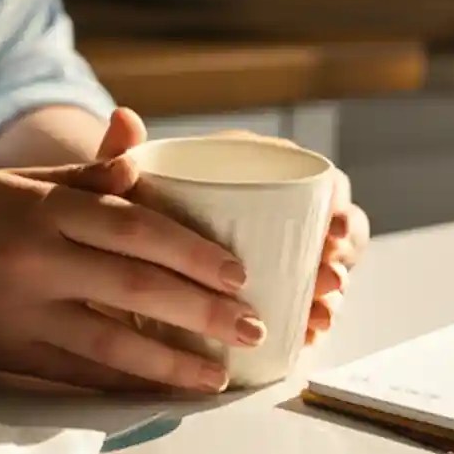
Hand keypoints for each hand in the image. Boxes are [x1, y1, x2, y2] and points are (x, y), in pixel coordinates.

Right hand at [0, 158, 264, 393]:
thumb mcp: (19, 181)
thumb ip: (86, 173)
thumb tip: (141, 153)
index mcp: (43, 208)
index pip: (137, 229)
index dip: (194, 252)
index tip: (237, 272)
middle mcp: (36, 259)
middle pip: (139, 288)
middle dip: (205, 310)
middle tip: (252, 323)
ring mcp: (23, 312)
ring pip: (114, 344)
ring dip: (175, 362)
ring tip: (220, 374)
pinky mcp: (10, 354)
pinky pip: (79, 375)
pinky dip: (125, 385)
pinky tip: (162, 391)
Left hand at [93, 109, 369, 344]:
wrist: (113, 255)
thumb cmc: (125, 210)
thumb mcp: (119, 183)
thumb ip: (118, 152)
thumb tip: (123, 117)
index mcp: (255, 170)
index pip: (318, 179)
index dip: (337, 203)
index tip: (333, 230)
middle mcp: (275, 210)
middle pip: (331, 230)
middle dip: (339, 257)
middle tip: (328, 281)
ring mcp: (275, 254)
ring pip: (322, 271)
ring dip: (329, 295)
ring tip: (319, 317)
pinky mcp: (267, 294)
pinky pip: (301, 307)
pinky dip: (308, 321)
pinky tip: (305, 336)